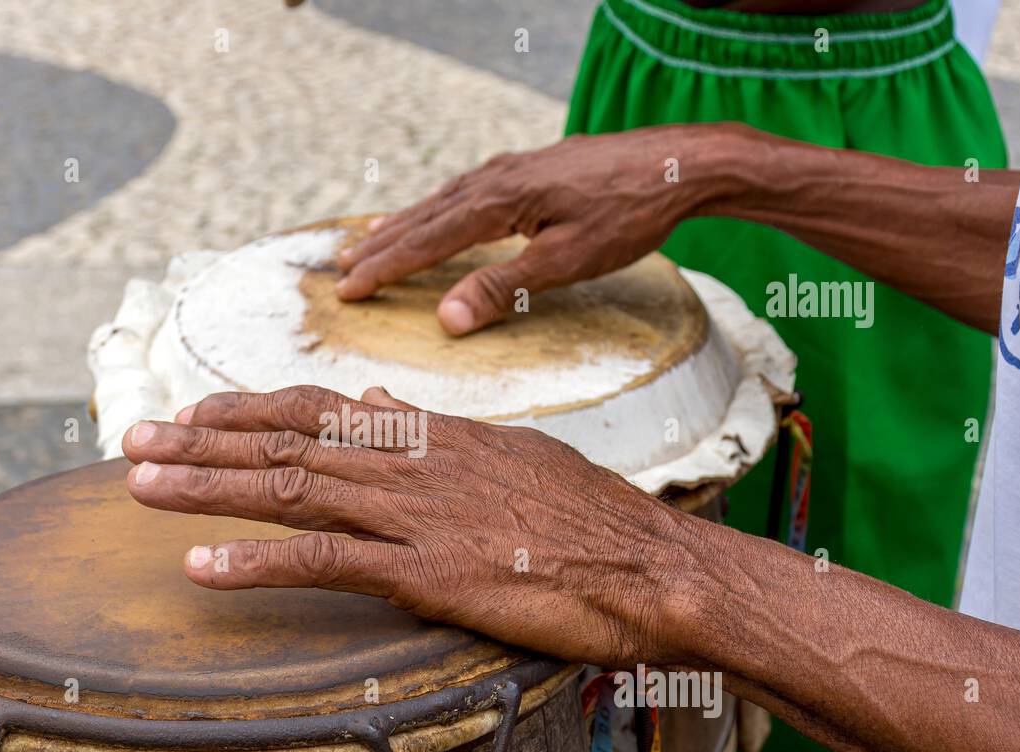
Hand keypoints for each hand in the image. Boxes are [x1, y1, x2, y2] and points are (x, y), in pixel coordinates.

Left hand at [122, 384, 691, 666]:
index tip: (195, 411)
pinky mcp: (426, 573)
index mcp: (430, 435)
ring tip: (141, 484)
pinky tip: (202, 567)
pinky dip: (258, 563)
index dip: (249, 409)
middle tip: (133, 437)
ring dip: (208, 488)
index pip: (320, 409)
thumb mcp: (508, 454)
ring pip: (292, 489)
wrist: (649, 564)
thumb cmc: (587, 517)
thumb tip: (375, 399)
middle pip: (287, 441)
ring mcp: (415, 515)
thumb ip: (432, 430)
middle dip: (203, 440)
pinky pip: (327, 562)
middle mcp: (410, 463)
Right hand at [336, 125, 738, 333]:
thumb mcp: (565, 262)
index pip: (427, 240)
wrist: (679, 163)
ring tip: (371, 241)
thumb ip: (503, 288)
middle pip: (425, 216)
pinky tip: (438, 215)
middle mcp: (497, 177)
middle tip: (340, 268)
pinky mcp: (531, 168)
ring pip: (443, 200)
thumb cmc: (628, 214)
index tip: (349, 288)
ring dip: (405, 224)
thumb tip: (447, 320)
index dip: (386, 267)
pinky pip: (466, 191)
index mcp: (498, 200)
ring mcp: (513, 168)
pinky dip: (437, 208)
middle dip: (381, 244)